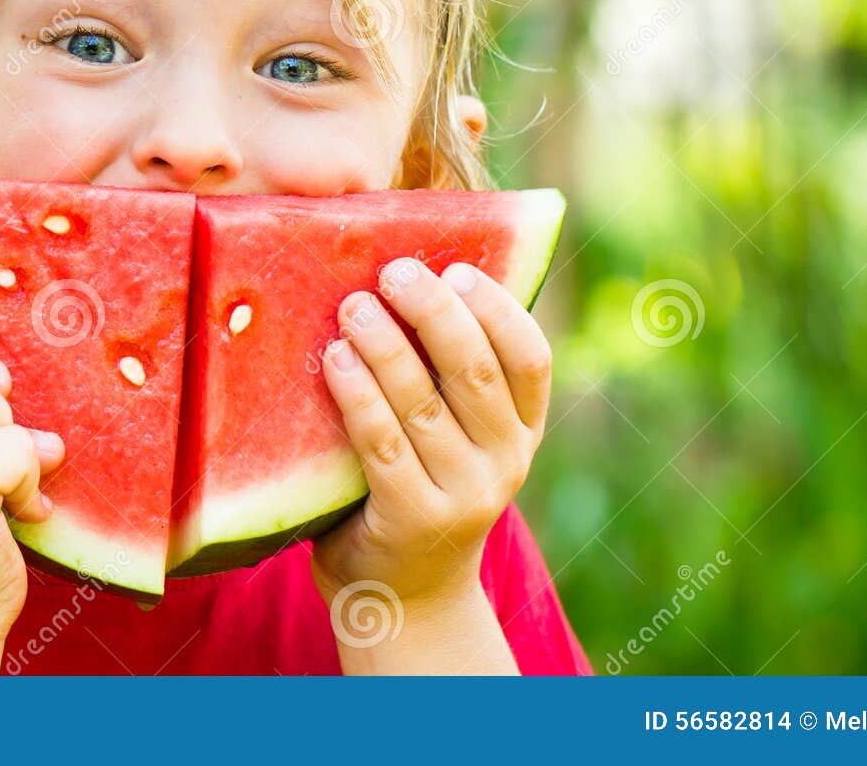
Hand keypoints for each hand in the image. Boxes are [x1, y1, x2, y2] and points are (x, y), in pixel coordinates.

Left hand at [311, 257, 551, 618]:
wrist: (406, 597)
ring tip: (353, 306)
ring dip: (385, 345)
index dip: (498, 309)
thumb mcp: (457, 438)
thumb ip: (447, 378)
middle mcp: (505, 462)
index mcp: (523, 430)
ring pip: (423, 402)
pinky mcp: (413, 518)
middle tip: (393, 271)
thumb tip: (404, 280)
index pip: (531, 359)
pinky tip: (336, 359)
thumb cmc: (420, 488)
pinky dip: (358, 395)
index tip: (458, 269)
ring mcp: (463, 495)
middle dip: (433, 311)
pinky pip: (382, 444)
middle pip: (474, 370)